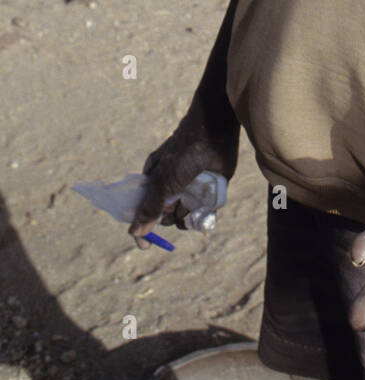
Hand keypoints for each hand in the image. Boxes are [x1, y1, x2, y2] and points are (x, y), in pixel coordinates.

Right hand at [128, 100, 238, 247]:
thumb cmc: (183, 155)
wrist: (214, 134)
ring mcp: (190, 191)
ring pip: (185, 217)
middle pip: (166, 218)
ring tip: (194, 201)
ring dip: (189, 216)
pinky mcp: (209, 192)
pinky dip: (204, 215)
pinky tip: (206, 207)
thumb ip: (150, 207)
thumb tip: (134, 233)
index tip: (146, 245)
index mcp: (154, 182)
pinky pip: (204, 212)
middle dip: (171, 218)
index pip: (144, 209)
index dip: (143, 227)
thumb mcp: (162, 181)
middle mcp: (171, 188)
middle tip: (176, 206)